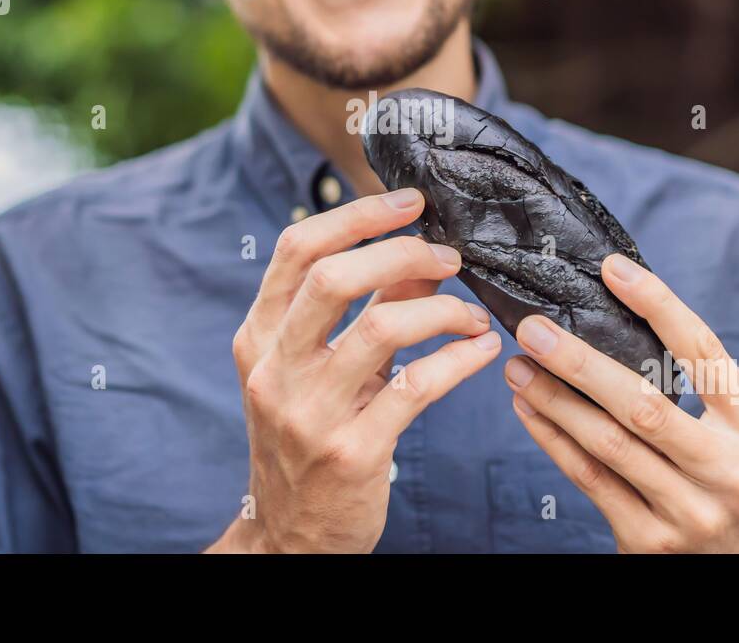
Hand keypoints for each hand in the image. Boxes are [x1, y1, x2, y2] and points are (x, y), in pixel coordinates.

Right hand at [209, 188, 501, 552]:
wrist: (290, 535)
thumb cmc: (306, 437)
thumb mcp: (316, 368)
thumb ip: (362, 309)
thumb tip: (417, 257)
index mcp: (258, 337)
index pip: (298, 250)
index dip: (357, 215)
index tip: (408, 203)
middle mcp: (275, 369)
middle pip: (334, 278)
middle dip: (403, 252)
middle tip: (449, 256)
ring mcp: (310, 413)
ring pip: (383, 328)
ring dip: (442, 310)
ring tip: (472, 313)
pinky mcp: (353, 452)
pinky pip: (419, 386)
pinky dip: (460, 358)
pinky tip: (481, 351)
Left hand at [502, 253, 738, 553]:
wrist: (726, 573)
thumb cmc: (716, 482)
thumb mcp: (731, 436)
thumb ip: (694, 389)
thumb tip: (611, 311)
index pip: (704, 352)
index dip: (659, 306)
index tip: (611, 269)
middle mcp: (732, 471)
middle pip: (644, 403)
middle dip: (580, 362)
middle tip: (533, 327)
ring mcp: (692, 511)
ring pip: (608, 443)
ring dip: (553, 400)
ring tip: (518, 366)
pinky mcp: (650, 540)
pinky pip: (590, 478)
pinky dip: (553, 439)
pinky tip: (528, 409)